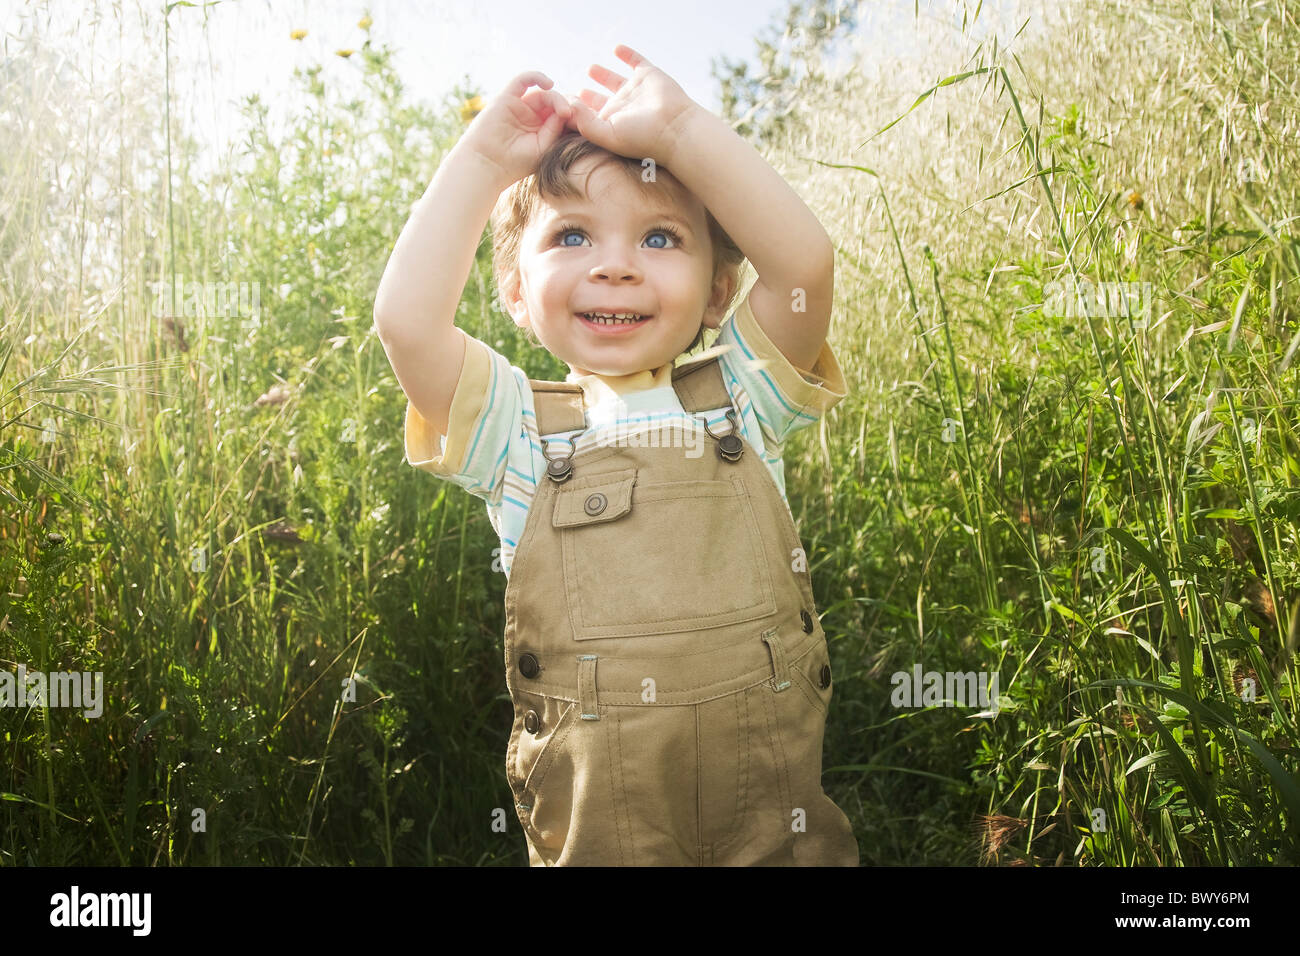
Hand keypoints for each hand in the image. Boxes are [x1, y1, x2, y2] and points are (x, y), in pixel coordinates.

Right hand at [461, 71, 573, 185]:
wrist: (487, 166)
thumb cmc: (515, 164)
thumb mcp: (544, 147)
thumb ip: (556, 128)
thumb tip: (567, 110)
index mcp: (541, 130)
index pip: (561, 115)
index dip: (574, 115)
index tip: (584, 123)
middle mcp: (530, 116)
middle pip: (554, 103)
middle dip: (567, 106)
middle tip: (574, 116)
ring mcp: (519, 106)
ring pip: (543, 92)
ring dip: (557, 99)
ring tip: (565, 111)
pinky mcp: (506, 98)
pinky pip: (523, 80)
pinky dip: (536, 77)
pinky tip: (549, 83)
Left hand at [565, 45, 700, 166]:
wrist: (675, 127)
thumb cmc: (642, 137)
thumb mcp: (607, 135)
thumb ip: (585, 122)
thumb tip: (569, 104)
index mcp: (610, 122)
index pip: (586, 115)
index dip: (572, 110)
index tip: (556, 104)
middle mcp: (622, 107)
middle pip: (599, 100)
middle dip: (586, 96)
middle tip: (572, 90)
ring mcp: (635, 90)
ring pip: (615, 80)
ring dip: (602, 74)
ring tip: (590, 69)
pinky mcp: (648, 75)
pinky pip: (636, 61)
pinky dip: (627, 54)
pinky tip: (616, 49)